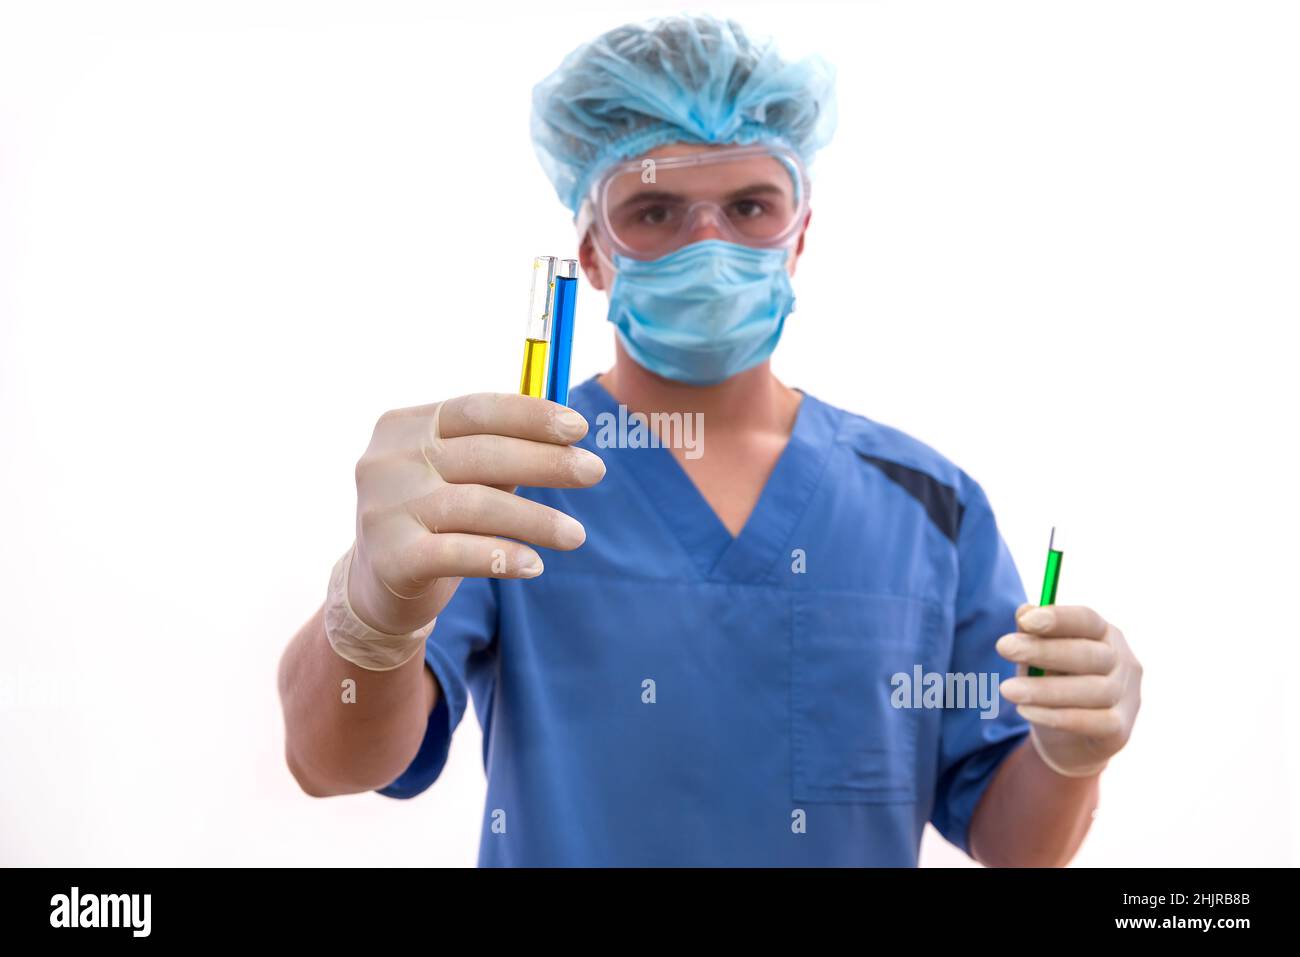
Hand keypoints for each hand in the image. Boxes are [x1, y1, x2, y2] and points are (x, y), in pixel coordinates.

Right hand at [348, 393, 604, 634]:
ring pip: (476, 505)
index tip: (579, 427)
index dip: (530, 416)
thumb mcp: (457, 475)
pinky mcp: (392, 558)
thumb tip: (569, 437)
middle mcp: (388, 462)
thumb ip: (500, 453)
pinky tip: (534, 565)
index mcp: (405, 427)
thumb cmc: (432, 518)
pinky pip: (457, 553)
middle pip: (482, 454)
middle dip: (546, 462)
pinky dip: (501, 557)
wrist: (377, 588)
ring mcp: (385, 509)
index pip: (475, 410)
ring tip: (577, 535)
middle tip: (594, 471)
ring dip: (535, 519)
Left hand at [996, 604, 1141, 777]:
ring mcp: (1127, 697)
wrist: (1068, 742)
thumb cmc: (1053, 685)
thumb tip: (1023, 611)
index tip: (1025, 620)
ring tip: (1007, 689)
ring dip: (1045, 689)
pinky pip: (1094, 722)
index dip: (1059, 619)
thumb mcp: (1038, 659)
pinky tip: (1026, 711)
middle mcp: (1123, 662)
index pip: (1087, 620)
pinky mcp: (1121, 731)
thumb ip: (1033, 635)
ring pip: (1092, 690)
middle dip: (1044, 651)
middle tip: (1003, 647)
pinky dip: (1059, 716)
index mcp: (1104, 635)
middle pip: (1090, 654)